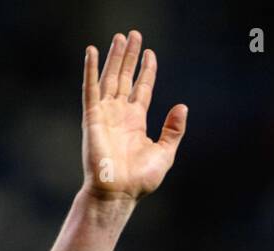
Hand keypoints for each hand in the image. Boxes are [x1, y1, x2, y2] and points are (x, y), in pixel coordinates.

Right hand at [81, 30, 186, 201]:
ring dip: (114, 57)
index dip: (146, 70)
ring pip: (110, 78)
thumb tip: (182, 106)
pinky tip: (93, 52)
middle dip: (130, 57)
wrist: (118, 193)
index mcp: (136, 122)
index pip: (142, 89)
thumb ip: (173, 130)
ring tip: (119, 37)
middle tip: (133, 35)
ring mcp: (105, 114)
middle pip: (125, 78)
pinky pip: (90, 89)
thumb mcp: (165, 153)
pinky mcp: (92, 117)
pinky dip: (91, 70)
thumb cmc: (140, 179)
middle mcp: (120, 114)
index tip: (150, 53)